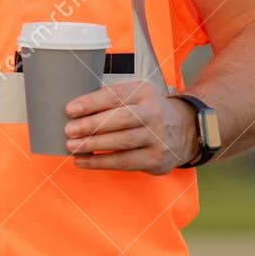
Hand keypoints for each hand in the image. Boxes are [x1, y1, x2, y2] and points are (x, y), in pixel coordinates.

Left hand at [63, 81, 198, 173]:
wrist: (185, 129)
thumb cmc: (148, 111)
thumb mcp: (136, 96)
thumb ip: (111, 100)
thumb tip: (75, 112)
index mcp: (144, 93)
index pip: (115, 96)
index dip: (91, 103)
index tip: (70, 110)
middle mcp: (153, 113)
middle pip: (119, 120)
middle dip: (91, 126)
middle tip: (69, 131)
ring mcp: (156, 137)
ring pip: (121, 143)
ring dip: (93, 146)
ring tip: (72, 147)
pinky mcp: (155, 159)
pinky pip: (123, 162)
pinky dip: (99, 163)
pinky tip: (82, 161)